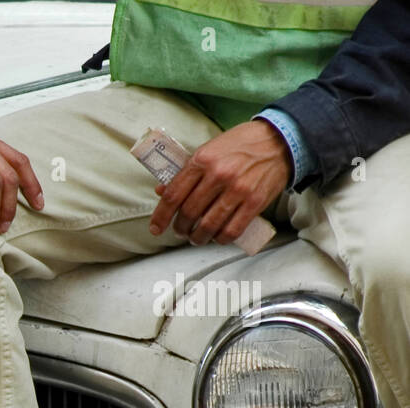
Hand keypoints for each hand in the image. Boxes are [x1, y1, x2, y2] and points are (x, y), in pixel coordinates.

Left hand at [149, 120, 290, 245]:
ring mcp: (238, 189)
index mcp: (202, 160)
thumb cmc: (240, 145)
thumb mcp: (209, 150)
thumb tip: (161, 191)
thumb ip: (186, 171)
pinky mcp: (255, 202)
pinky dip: (221, 239)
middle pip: (189, 213)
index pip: (173, 195)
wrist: (280, 140)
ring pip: (208, 225)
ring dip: (198, 237)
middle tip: (180, 231)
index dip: (161, 216)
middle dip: (180, 228)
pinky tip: (217, 238)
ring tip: (196, 237)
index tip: (156, 228)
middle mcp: (219, 175)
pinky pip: (232, 230)